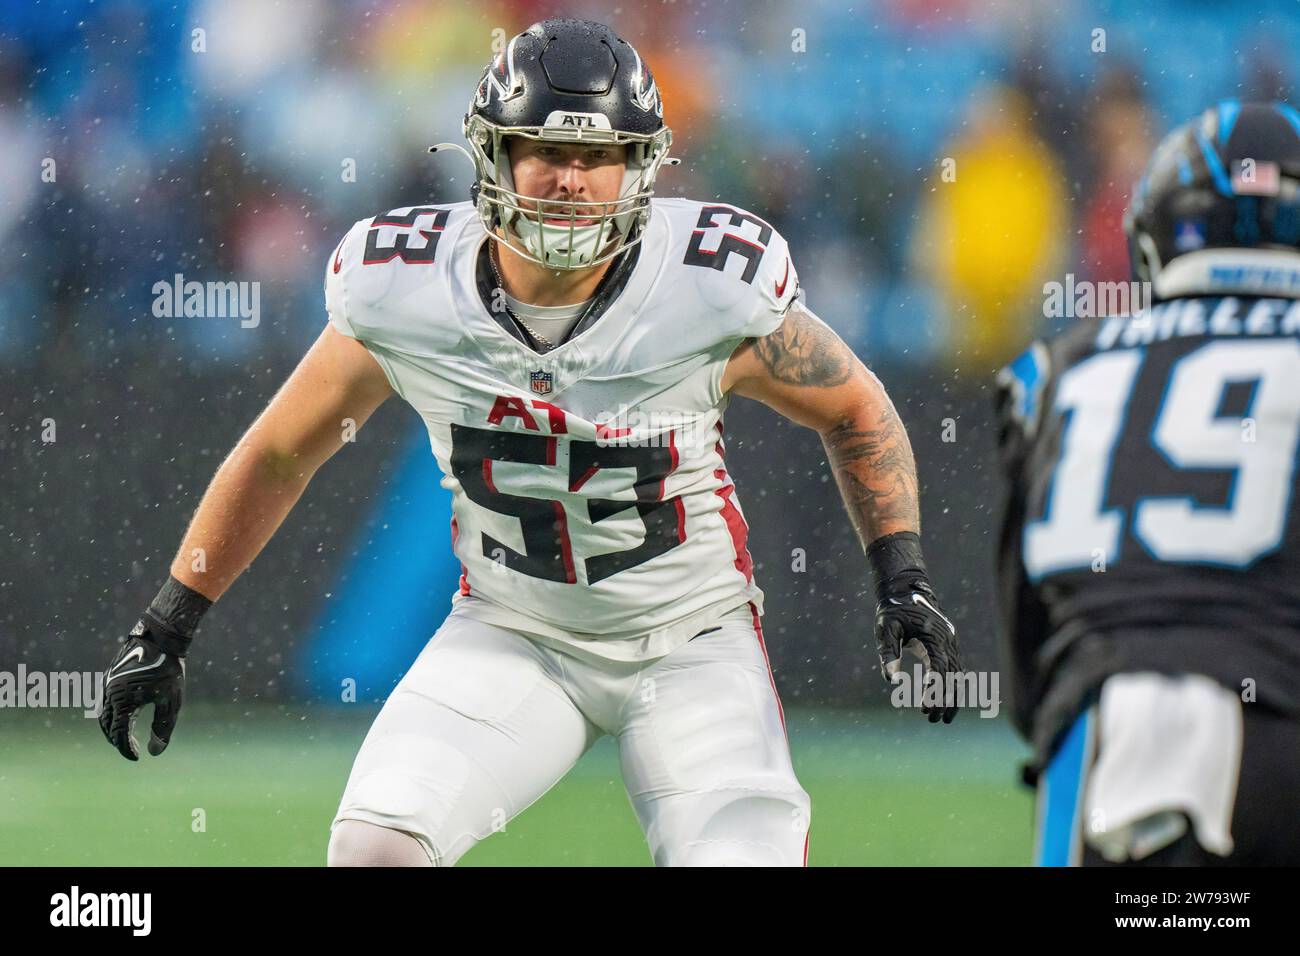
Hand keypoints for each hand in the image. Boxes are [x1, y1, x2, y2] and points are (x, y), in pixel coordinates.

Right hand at [98, 622, 185, 759]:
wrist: (160, 638)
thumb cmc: (168, 670)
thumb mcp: (171, 701)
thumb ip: (163, 728)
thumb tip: (155, 752)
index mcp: (122, 702)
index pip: (118, 734)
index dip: (126, 749)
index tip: (137, 757)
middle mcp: (109, 694)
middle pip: (107, 726)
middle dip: (117, 740)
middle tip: (131, 749)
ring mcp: (106, 684)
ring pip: (102, 715)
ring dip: (111, 729)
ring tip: (125, 737)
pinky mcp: (109, 677)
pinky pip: (102, 702)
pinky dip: (109, 715)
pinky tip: (120, 717)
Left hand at [875, 579, 963, 722]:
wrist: (906, 589)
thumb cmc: (894, 610)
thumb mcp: (886, 629)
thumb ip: (888, 653)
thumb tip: (890, 680)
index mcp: (933, 635)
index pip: (938, 666)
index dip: (935, 686)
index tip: (926, 705)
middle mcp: (947, 640)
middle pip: (952, 675)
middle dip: (943, 699)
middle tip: (930, 718)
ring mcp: (951, 643)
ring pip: (959, 676)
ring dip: (952, 698)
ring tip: (942, 719)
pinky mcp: (949, 646)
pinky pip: (957, 670)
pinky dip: (954, 688)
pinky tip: (946, 704)